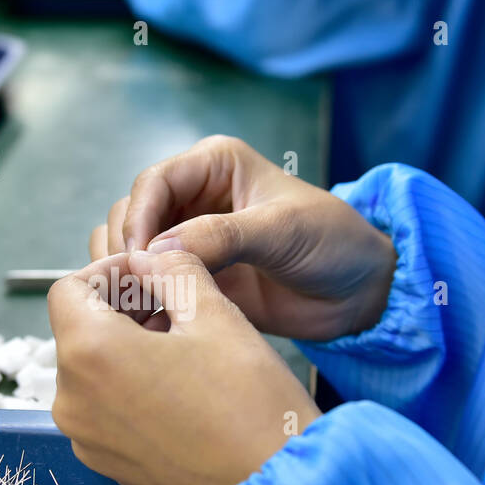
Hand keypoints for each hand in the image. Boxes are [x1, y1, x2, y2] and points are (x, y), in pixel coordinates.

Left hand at [49, 249, 319, 484]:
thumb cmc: (250, 403)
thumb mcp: (215, 314)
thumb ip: (172, 270)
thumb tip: (149, 258)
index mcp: (89, 355)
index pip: (67, 291)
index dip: (108, 271)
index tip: (148, 272)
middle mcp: (73, 402)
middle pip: (77, 332)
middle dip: (120, 308)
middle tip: (173, 302)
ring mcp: (88, 441)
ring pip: (91, 371)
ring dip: (126, 346)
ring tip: (184, 342)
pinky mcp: (109, 466)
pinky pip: (105, 410)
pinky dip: (130, 386)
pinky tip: (180, 383)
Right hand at [90, 135, 395, 340]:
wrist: (358, 293)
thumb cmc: (334, 242)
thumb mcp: (282, 230)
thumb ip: (222, 236)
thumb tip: (157, 251)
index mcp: (214, 166)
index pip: (153, 183)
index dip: (138, 217)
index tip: (139, 257)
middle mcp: (194, 197)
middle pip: (131, 215)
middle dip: (127, 248)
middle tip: (134, 286)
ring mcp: (188, 239)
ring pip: (130, 248)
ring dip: (125, 273)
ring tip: (138, 303)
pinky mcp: (191, 277)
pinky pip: (147, 282)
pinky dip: (139, 298)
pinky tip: (148, 318)